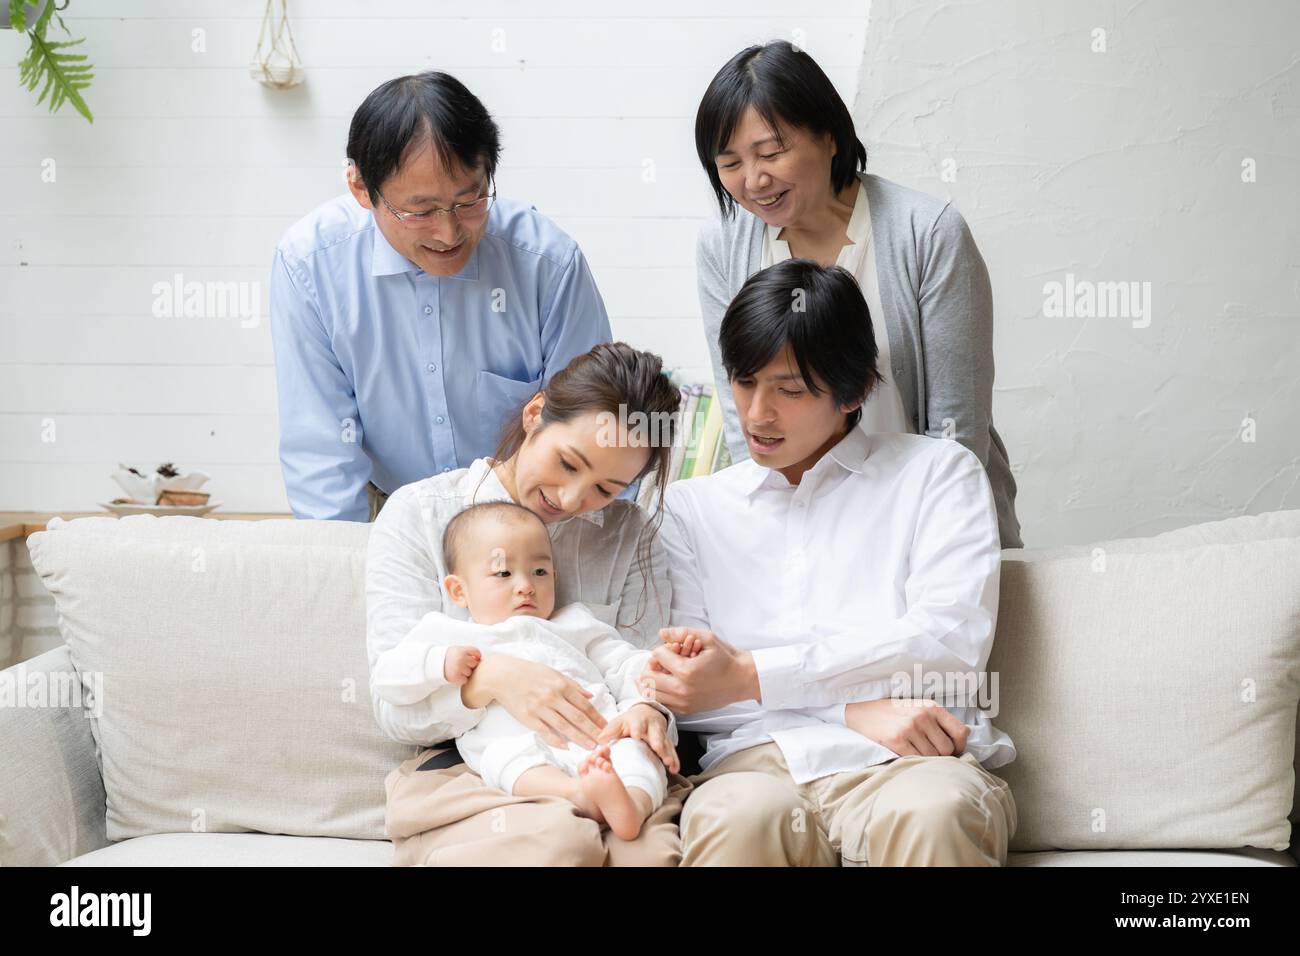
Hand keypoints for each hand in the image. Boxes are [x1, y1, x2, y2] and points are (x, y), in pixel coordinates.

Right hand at [442, 645, 480, 685]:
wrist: (435, 664)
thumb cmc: (448, 657)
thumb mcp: (458, 649)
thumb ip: (469, 652)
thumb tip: (480, 659)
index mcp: (462, 650)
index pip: (477, 652)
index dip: (476, 656)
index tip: (473, 658)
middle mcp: (461, 659)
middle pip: (475, 663)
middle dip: (470, 665)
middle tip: (461, 664)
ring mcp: (459, 668)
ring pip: (471, 672)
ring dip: (466, 672)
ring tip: (457, 669)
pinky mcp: (456, 677)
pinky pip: (465, 680)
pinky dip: (462, 679)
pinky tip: (456, 674)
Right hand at [462, 655, 607, 749]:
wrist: (503, 675)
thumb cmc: (530, 673)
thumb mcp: (553, 673)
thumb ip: (573, 686)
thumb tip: (590, 695)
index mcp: (561, 685)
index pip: (584, 704)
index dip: (597, 717)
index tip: (607, 727)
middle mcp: (552, 696)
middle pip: (577, 717)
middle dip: (592, 730)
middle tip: (604, 741)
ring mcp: (539, 708)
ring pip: (563, 726)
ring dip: (579, 737)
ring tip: (591, 747)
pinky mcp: (527, 717)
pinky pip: (544, 731)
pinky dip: (555, 740)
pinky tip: (566, 747)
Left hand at [595, 703, 678, 773]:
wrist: (646, 712)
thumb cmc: (629, 721)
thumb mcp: (618, 722)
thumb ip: (610, 731)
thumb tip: (598, 740)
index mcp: (638, 721)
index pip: (637, 725)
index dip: (637, 729)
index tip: (637, 735)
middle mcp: (651, 727)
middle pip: (655, 734)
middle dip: (657, 741)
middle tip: (658, 749)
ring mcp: (660, 734)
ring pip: (666, 743)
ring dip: (668, 753)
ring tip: (669, 764)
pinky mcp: (667, 742)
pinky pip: (672, 751)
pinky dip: (674, 760)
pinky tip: (675, 769)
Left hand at [643, 626, 757, 713]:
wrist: (742, 679)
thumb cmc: (726, 658)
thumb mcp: (707, 638)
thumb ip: (682, 633)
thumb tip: (662, 633)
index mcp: (686, 671)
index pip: (657, 656)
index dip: (663, 648)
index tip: (673, 648)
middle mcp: (682, 690)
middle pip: (648, 677)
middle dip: (653, 665)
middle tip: (664, 660)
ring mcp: (684, 702)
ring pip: (652, 693)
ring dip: (655, 680)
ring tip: (666, 671)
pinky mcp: (687, 710)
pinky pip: (663, 703)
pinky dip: (662, 692)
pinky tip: (671, 683)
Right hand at [843, 698, 968, 756]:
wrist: (860, 712)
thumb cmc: (892, 713)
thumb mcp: (917, 708)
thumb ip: (938, 721)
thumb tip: (962, 739)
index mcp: (931, 707)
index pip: (961, 732)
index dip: (959, 746)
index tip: (952, 751)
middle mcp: (923, 716)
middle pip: (947, 749)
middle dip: (941, 756)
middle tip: (929, 754)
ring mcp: (909, 728)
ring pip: (932, 757)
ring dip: (925, 760)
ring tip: (914, 752)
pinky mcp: (896, 740)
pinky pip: (915, 759)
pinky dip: (912, 761)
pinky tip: (904, 753)